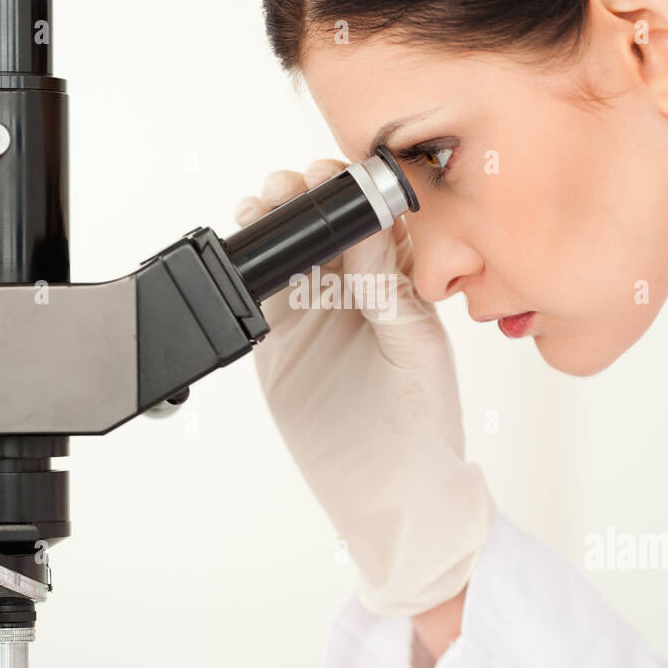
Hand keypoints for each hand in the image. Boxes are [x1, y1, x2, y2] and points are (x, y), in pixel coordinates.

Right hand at [233, 161, 493, 615]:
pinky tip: (244, 243)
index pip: (372, 218)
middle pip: (322, 224)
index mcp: (398, 280)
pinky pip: (258, 290)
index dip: (351, 191)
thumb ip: (387, 287)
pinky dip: (247, 264)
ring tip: (262, 203)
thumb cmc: (423, 421)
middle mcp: (353, 288)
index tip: (334, 176)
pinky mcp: (277, 339)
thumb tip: (368, 225)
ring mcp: (312, 312)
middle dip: (304, 196)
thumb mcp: (415, 345)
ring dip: (272, 220)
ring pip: (286, 249)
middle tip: (290, 185)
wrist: (388, 491)